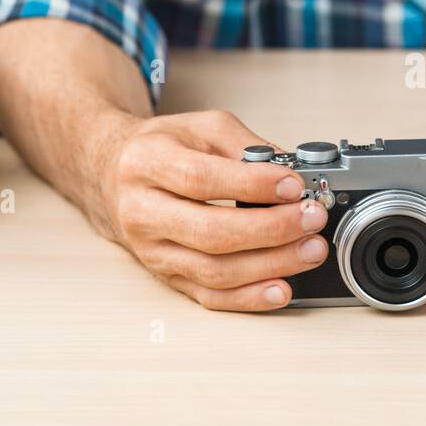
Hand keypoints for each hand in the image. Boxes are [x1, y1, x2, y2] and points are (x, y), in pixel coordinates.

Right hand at [93, 109, 328, 310]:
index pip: (201, 180)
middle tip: (311, 219)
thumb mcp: (201, 127)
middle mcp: (142, 211)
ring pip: (214, 270)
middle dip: (272, 229)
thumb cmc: (163, 149)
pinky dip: (248, 297)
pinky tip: (280, 289)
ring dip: (270, 264)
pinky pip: (209, 296)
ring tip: (309, 250)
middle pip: (211, 232)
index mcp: (148, 163)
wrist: (113, 175)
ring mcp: (152, 250)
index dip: (252, 186)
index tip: (294, 186)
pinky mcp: (166, 276)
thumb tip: (293, 173)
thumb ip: (246, 145)